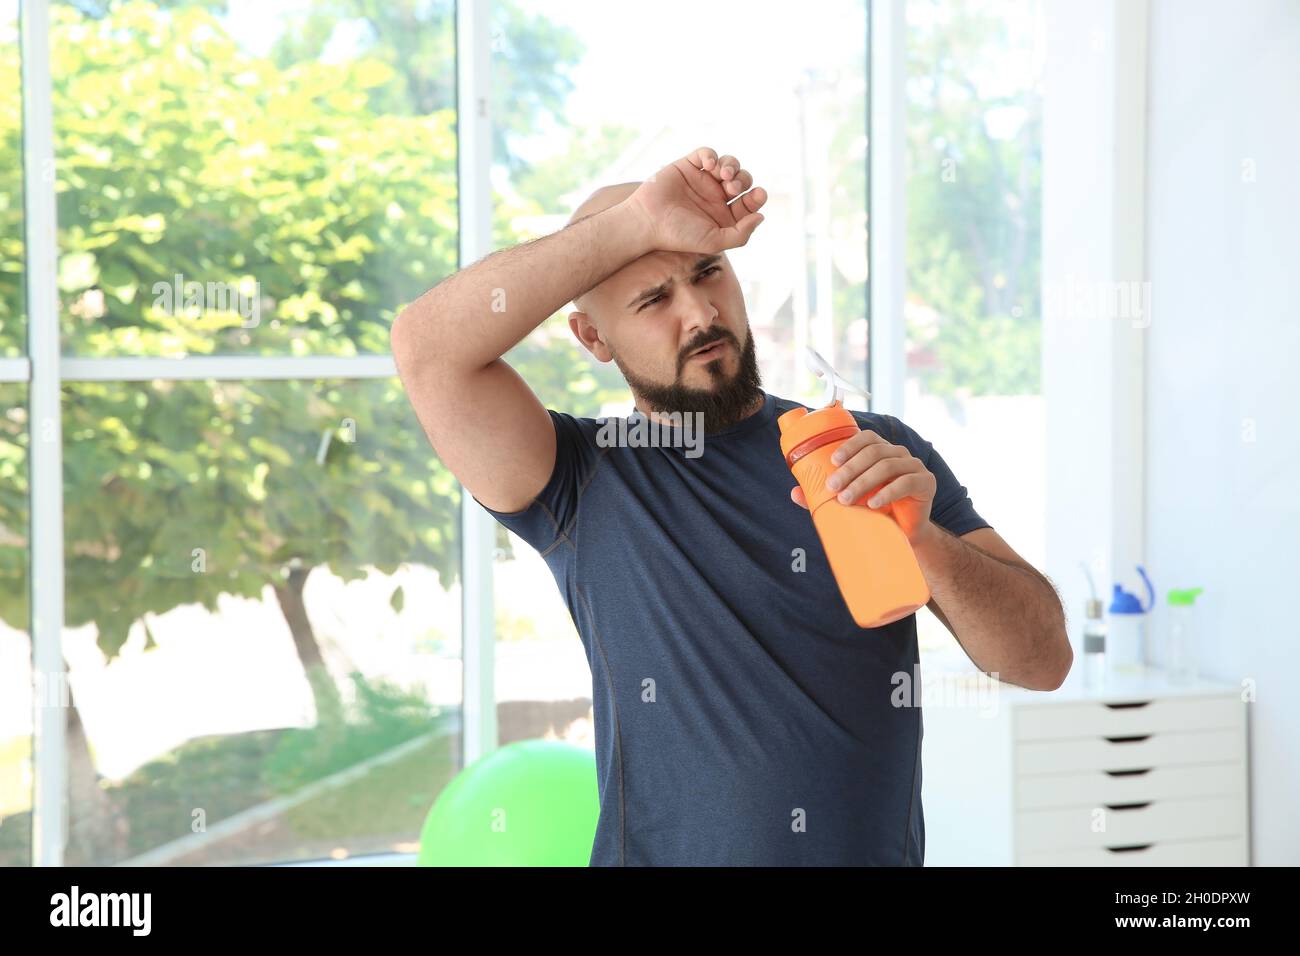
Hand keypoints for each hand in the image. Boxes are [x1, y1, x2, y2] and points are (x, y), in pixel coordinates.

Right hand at [621, 146, 767, 253]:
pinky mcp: (687, 166)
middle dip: (743, 180)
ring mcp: (702, 180)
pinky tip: (709, 166)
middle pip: (742, 180)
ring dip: (732, 166)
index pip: (749, 202)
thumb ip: (741, 234)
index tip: (756, 195)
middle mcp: (715, 197)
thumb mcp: (714, 241)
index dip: (757, 196)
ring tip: (723, 175)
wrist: (648, 222)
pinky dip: (711, 155)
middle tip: (731, 188)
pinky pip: (706, 153)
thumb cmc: (679, 235)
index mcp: (724, 215)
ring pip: (728, 164)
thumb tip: (761, 216)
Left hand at [789, 429, 937, 543]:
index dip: (850, 445)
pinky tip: (874, 503)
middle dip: (850, 468)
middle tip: (833, 486)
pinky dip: (887, 492)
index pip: (867, 438)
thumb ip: (825, 495)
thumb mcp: (850, 500)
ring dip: (864, 481)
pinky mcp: (926, 483)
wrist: (905, 534)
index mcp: (881, 451)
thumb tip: (794, 493)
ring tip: (847, 498)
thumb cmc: (876, 512)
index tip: (833, 461)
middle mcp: (899, 454)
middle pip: (874, 452)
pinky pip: (906, 482)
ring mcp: (914, 466)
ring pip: (887, 466)